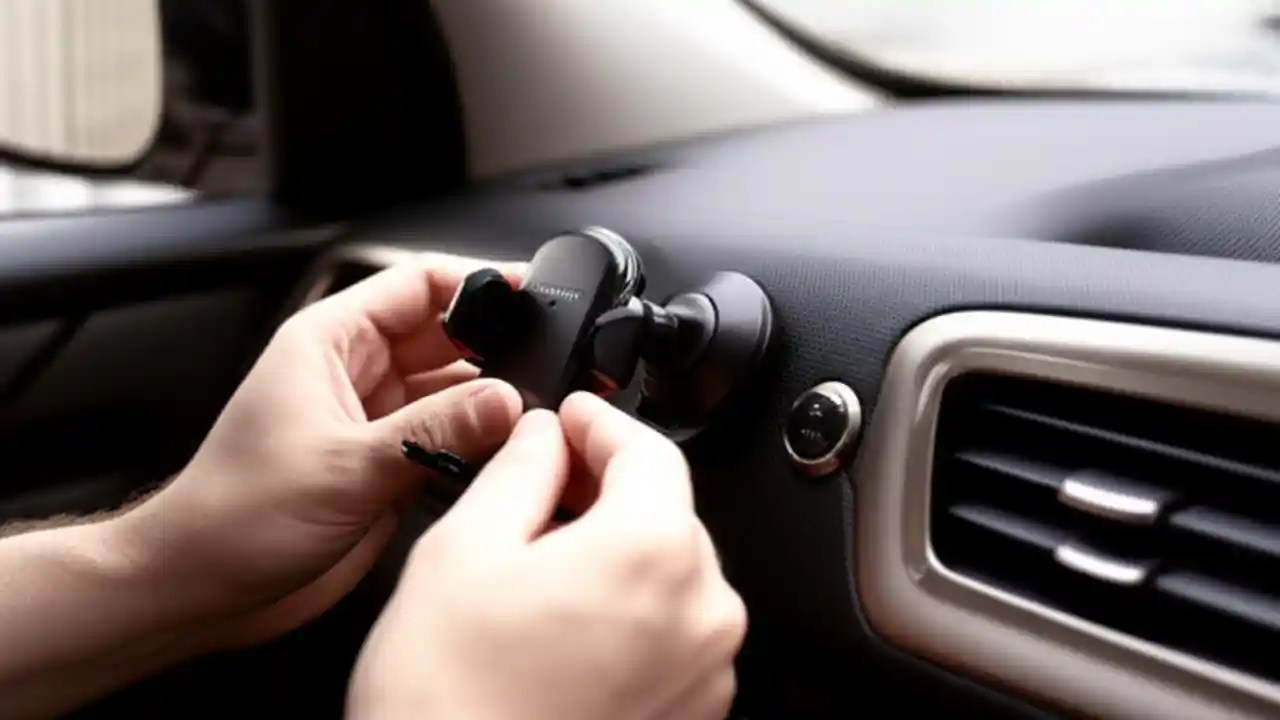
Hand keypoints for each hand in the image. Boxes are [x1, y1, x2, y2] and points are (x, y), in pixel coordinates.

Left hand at [116, 255, 524, 646]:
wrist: (206, 587)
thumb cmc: (235, 514)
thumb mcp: (344, 465)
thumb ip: (432, 431)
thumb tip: (504, 400)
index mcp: (330, 342)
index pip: (416, 284)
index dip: (475, 283)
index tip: (528, 294)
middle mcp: (357, 373)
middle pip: (447, 336)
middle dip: (496, 348)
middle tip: (542, 369)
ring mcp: (376, 420)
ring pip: (455, 390)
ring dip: (492, 402)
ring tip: (529, 419)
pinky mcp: (389, 465)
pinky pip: (451, 440)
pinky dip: (481, 446)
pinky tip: (507, 457)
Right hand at [348, 392, 746, 719]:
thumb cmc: (449, 700)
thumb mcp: (465, 549)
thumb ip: (521, 470)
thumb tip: (544, 436)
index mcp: (654, 552)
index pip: (648, 450)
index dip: (600, 422)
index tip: (573, 415)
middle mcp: (702, 612)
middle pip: (664, 511)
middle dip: (606, 487)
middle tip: (543, 484)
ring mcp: (705, 671)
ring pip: (669, 572)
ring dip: (616, 548)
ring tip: (542, 563)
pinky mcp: (691, 714)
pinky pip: (670, 631)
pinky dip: (629, 607)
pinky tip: (566, 620)